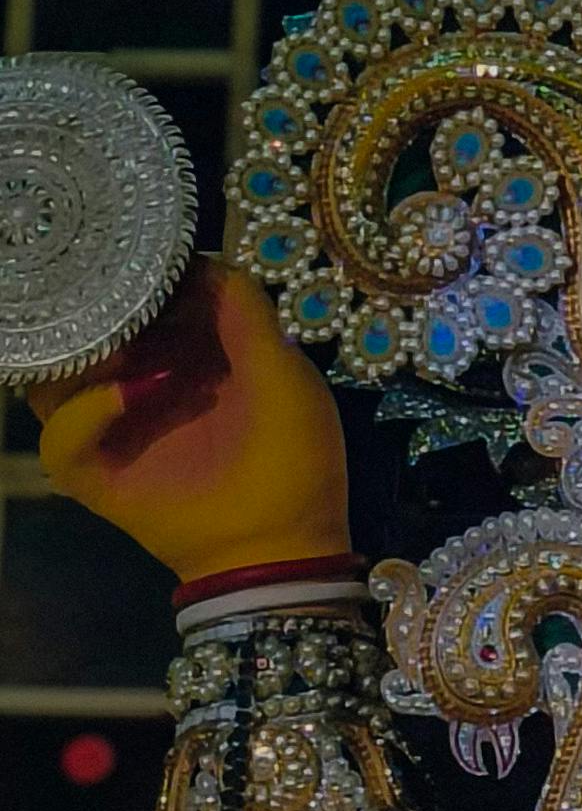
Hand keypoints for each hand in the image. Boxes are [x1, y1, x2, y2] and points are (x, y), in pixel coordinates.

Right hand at [28, 260, 349, 587]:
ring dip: (84, 356)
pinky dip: (83, 414)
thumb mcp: (285, 372)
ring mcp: (118, 430)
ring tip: (121, 349)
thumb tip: (198, 263)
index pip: (144, 306)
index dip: (144, 283)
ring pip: (59, 379)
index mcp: (195, 361)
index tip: (147, 265)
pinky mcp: (97, 473)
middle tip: (121, 301)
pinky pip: (59, 440)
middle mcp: (147, 389)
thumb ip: (246, 312)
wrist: (282, 547)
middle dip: (103, 314)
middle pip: (92, 336)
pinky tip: (126, 397)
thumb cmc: (294, 459)